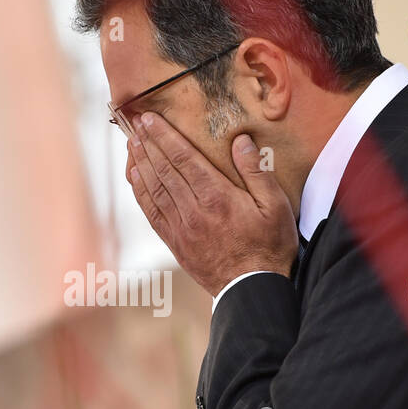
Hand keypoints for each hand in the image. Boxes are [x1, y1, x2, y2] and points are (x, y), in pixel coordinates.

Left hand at [127, 112, 297, 297]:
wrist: (252, 289)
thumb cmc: (270, 247)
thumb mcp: (275, 206)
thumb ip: (257, 172)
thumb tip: (241, 141)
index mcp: (217, 196)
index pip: (183, 158)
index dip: (164, 136)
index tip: (150, 119)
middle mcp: (194, 210)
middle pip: (164, 169)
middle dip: (148, 143)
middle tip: (135, 124)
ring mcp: (181, 228)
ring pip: (154, 189)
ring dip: (140, 164)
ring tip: (132, 144)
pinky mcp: (176, 243)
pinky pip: (152, 212)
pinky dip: (141, 193)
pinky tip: (135, 178)